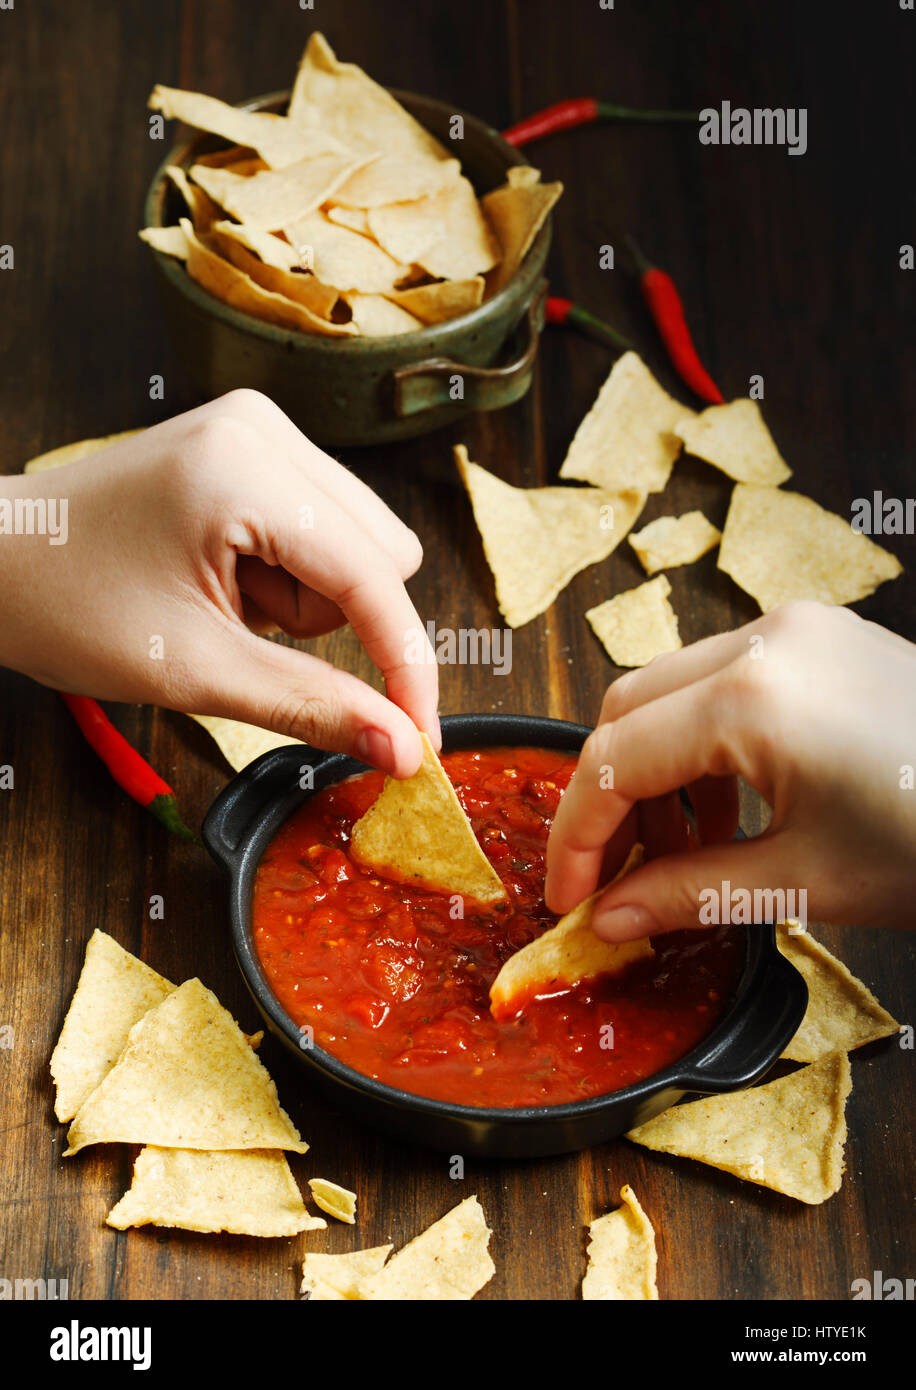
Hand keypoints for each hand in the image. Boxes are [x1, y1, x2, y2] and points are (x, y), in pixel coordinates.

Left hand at [0, 390, 438, 775]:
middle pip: (383, 554)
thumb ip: (311, 705)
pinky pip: (326, 527)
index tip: (417, 738)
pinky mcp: (252, 443)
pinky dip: (291, 573)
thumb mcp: (194, 671)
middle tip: (242, 633)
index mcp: (245, 469)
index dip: (406, 665)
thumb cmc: (68, 607)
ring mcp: (259, 427)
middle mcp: (265, 428)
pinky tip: (226, 577)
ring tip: (223, 604)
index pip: (374, 576)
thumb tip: (399, 746)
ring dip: (309, 598)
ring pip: (360, 543)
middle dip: (332, 618)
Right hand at [545, 602, 915, 935]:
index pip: (612, 760)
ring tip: (685, 848)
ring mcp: (798, 628)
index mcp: (751, 699)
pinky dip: (704, 740)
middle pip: (628, 708)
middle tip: (617, 876)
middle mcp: (763, 640)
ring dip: (656, 768)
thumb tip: (611, 916)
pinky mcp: (825, 637)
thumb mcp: (809, 881)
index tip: (571, 897)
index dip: (578, 837)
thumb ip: (691, 893)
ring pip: (672, 688)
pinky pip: (727, 677)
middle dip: (609, 798)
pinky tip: (733, 804)